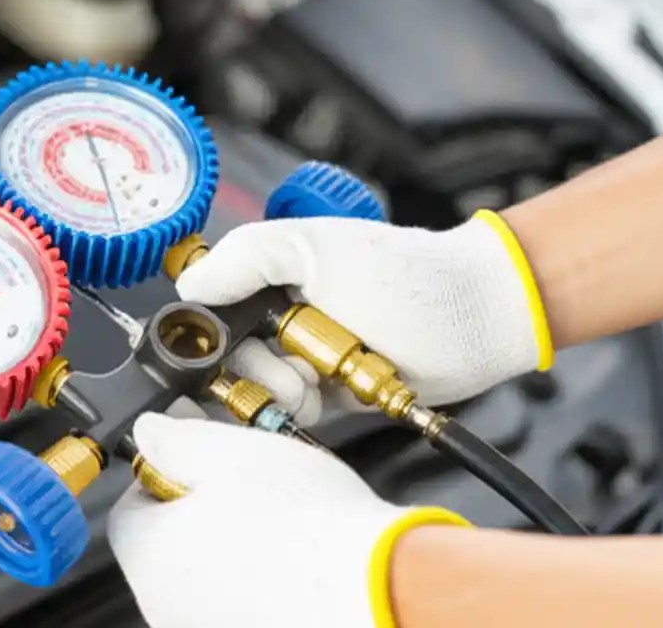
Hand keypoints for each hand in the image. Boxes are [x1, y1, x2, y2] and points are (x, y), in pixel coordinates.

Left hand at [108, 413, 467, 627]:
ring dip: (230, 548)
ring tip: (280, 523)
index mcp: (148, 555)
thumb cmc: (308, 526)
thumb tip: (149, 432)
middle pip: (165, 546)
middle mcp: (165, 606)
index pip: (126, 509)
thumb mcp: (230, 453)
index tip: (194, 462)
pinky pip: (238, 604)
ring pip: (204, 577)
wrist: (376, 592)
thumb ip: (176, 439)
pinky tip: (295, 560)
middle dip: (199, 511)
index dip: (161, 475)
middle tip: (245, 487)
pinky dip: (258, 581)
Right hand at [176, 213, 551, 414]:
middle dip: (249, 371)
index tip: (221, 349)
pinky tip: (321, 401)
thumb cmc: (407, 274)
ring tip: (313, 383)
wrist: (474, 320)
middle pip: (219, 359)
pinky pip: (283, 416)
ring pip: (249, 392)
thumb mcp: (316, 246)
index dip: (204, 334)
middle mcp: (274, 314)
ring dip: (275, 394)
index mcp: (265, 273)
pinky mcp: (322, 395)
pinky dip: (294, 416)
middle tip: (288, 368)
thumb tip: (188, 285)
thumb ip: (244, 257)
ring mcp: (297, 356)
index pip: (203, 307)